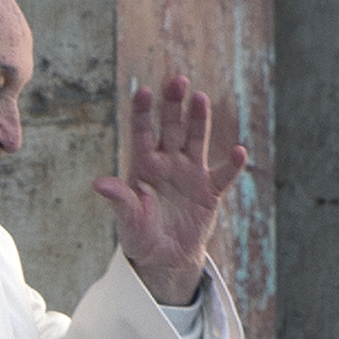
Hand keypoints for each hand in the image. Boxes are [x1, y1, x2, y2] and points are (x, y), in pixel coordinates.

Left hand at [93, 76, 247, 305]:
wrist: (165, 258)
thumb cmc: (140, 236)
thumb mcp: (128, 220)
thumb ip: (119, 199)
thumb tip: (98, 183)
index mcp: (144, 166)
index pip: (142, 132)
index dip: (143, 112)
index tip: (144, 92)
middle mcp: (168, 163)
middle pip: (172, 127)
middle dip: (174, 105)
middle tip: (177, 80)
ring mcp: (191, 174)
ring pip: (196, 140)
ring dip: (199, 120)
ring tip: (200, 98)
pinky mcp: (211, 191)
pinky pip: (224, 175)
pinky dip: (233, 164)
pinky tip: (239, 152)